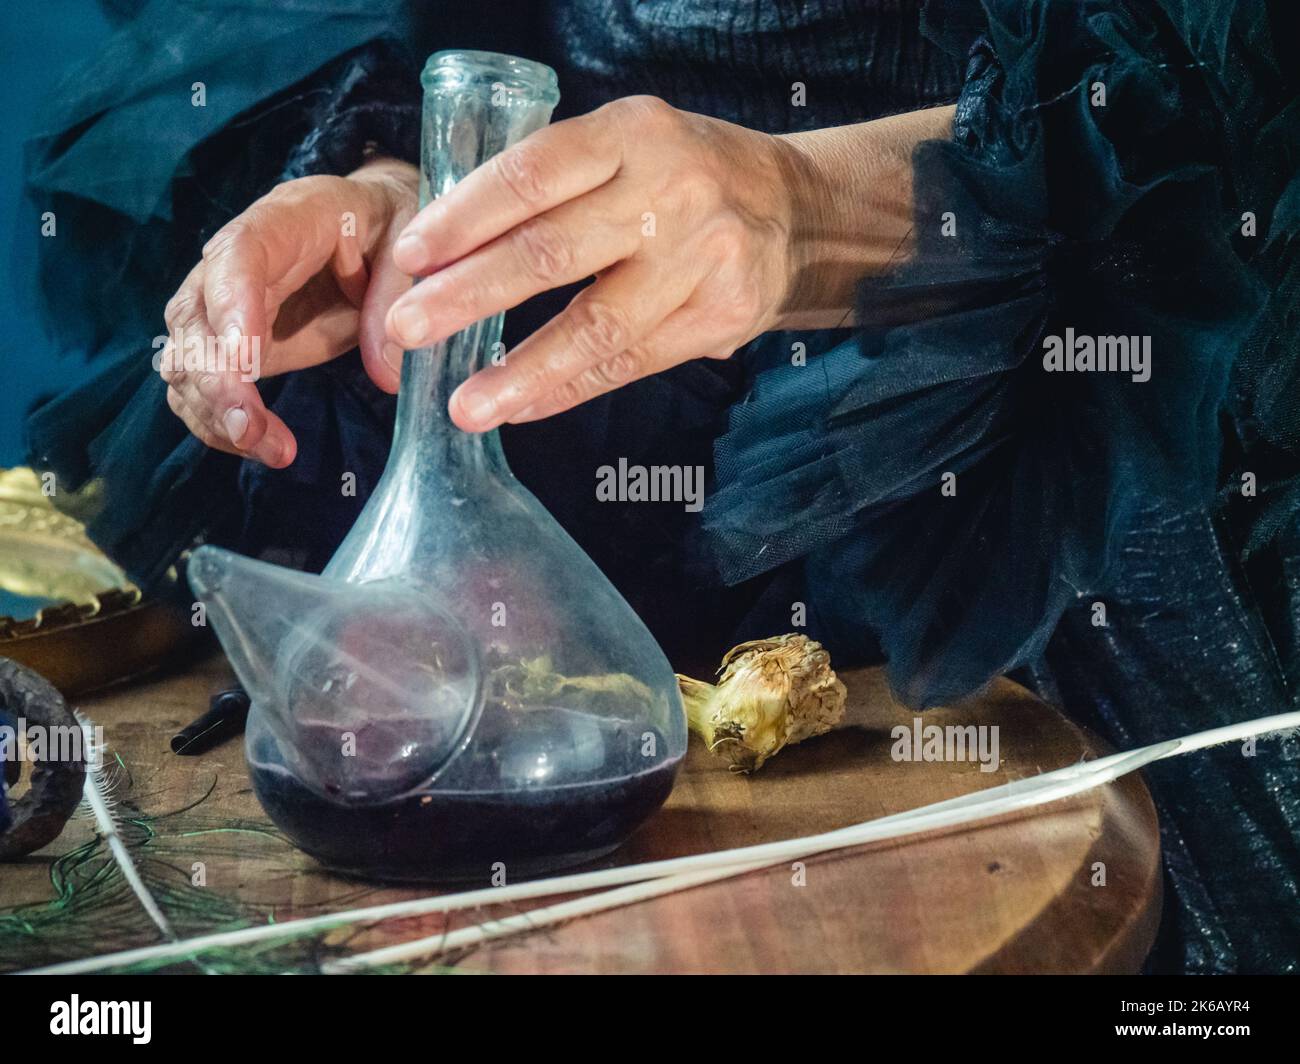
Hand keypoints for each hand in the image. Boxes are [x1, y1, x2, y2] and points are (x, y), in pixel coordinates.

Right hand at [159, 158, 418, 465]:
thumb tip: (385, 372)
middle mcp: (236, 260)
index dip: (232, 306)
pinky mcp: (230, 347)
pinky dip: (218, 423)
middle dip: (217, 380)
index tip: (245, 360)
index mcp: (287, 218)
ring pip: (187, 358)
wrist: (374, 229)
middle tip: (253, 427)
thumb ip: (397, 297)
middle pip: (196, 316)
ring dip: (216, 411)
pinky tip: (259, 446)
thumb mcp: (411, 248)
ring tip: (270, 449)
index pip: (238, 253)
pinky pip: (200, 386)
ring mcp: (224, 306)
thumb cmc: (391, 230)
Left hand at [386, 96, 805, 431]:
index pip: (534, 174)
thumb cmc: (680, 177)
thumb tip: (448, 250)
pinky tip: (522, 406)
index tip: (411, 257)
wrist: (792, 212)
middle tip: (409, 329)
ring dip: (521, 372)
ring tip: (465, 407)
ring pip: (596, 326)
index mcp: (632, 134)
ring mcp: (701, 260)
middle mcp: (671, 193)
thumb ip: (553, 184)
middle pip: (554, 252)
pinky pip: (630, 364)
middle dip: (470, 296)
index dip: (465, 218)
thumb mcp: (624, 146)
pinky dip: (568, 389)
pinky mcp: (720, 318)